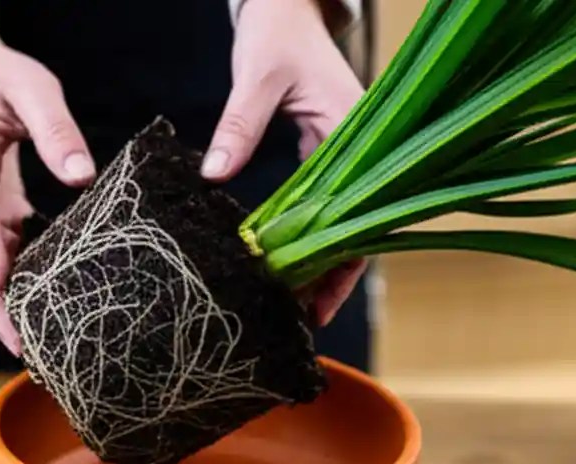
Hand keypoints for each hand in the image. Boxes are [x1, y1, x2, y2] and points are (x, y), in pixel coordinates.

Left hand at [204, 0, 367, 326]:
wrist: (286, 2)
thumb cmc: (277, 30)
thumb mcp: (256, 76)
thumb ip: (239, 125)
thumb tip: (215, 175)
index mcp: (355, 133)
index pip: (358, 219)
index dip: (339, 270)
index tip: (314, 308)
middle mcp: (360, 151)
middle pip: (353, 232)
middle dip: (327, 280)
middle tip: (296, 320)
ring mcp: (346, 153)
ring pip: (338, 222)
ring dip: (316, 262)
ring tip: (288, 303)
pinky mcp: (327, 150)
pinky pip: (323, 202)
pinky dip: (305, 233)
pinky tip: (283, 260)